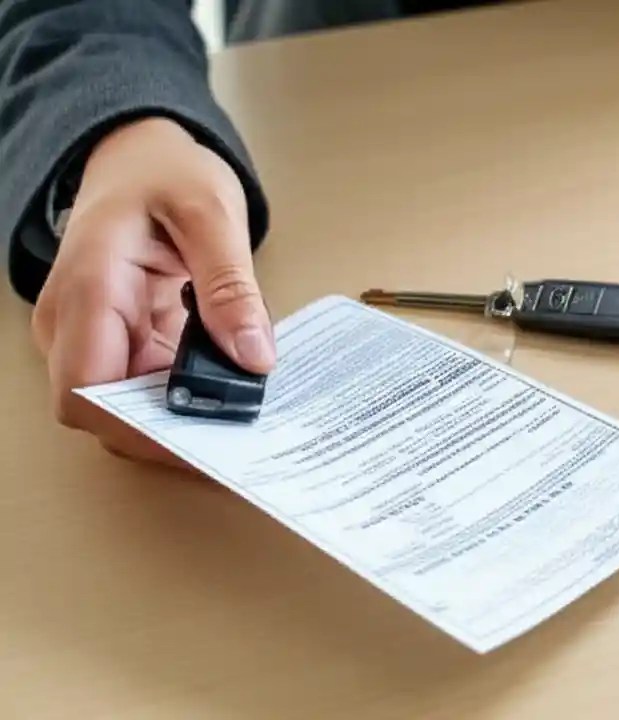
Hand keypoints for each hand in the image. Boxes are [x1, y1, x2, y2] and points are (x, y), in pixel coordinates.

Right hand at [32, 117, 275, 464]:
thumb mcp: (210, 214)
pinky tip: (236, 389)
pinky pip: (150, 386)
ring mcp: (96, 335)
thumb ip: (231, 287)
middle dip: (173, 430)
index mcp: (88, 288)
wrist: (140, 155)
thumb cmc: (164, 173)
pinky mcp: (124, 340)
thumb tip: (253, 357)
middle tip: (246, 430)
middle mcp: (75, 322)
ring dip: (186, 416)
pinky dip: (191, 394)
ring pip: (131, 406)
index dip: (141, 429)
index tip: (207, 436)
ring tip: (251, 412)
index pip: (86, 393)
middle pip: (107, 412)